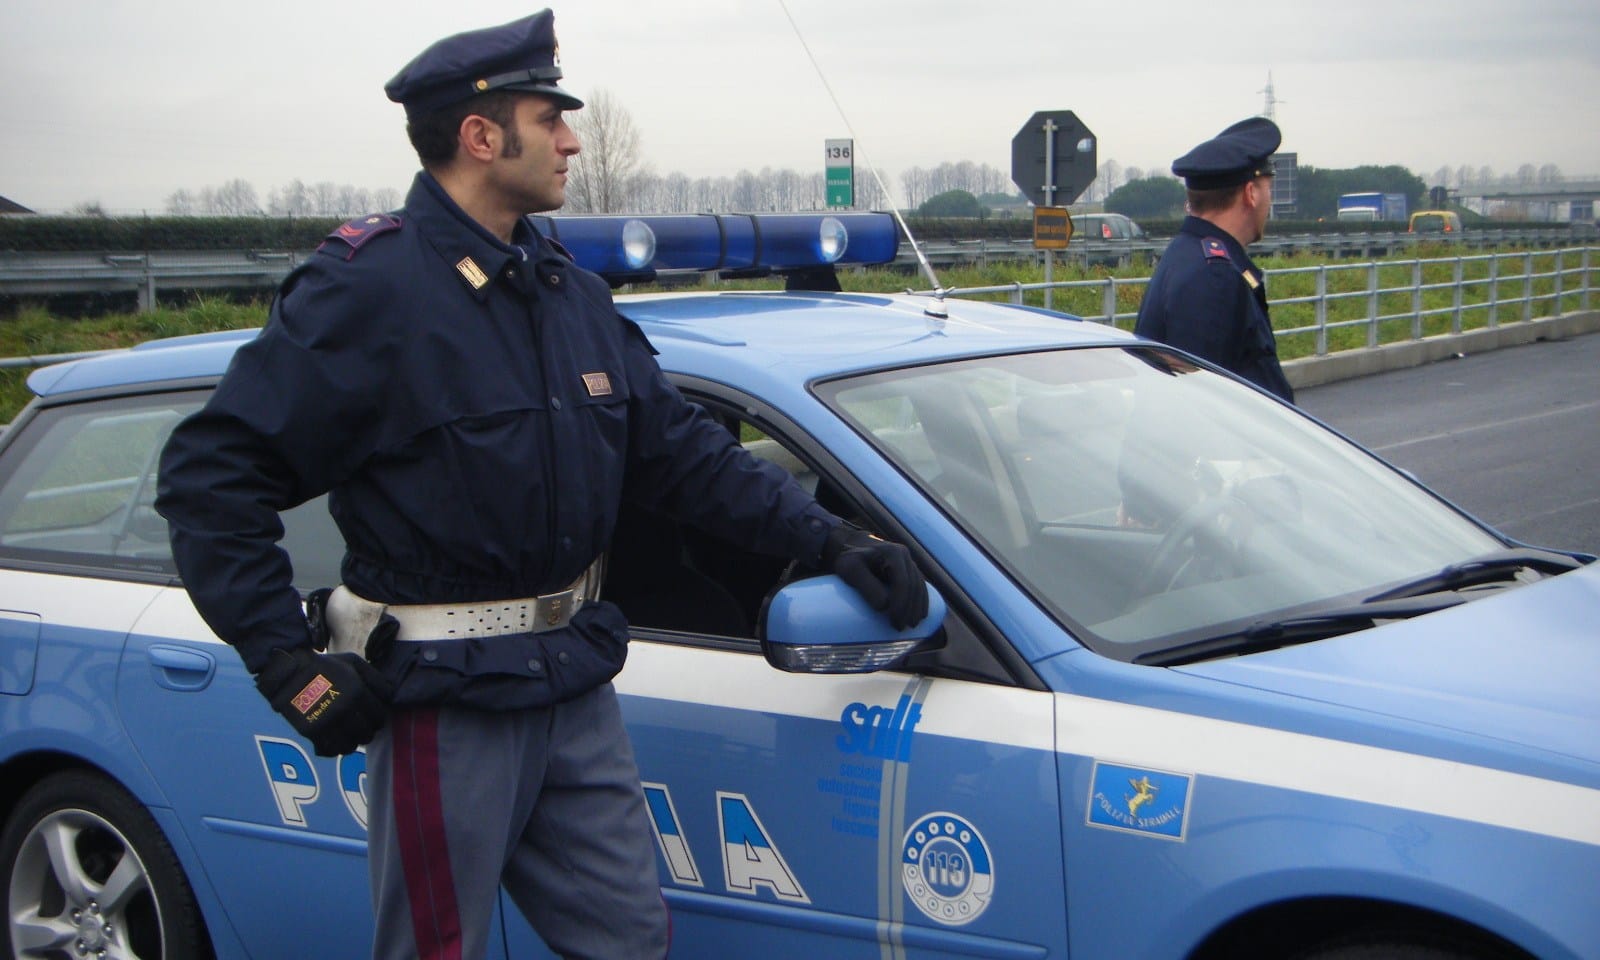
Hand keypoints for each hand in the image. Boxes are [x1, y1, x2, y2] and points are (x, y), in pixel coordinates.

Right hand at [253, 646, 394, 756]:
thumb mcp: (354, 662)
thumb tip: (389, 695)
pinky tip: (337, 741)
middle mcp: (344, 710)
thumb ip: (375, 678)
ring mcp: (328, 722)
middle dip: (367, 731)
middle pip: (367, 733)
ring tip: (350, 735)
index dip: (379, 718)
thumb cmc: (325, 666)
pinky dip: (337, 749)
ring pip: (351, 746)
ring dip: (353, 742)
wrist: (289, 672)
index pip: (379, 716)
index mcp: (357, 692)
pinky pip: (331, 750)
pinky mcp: (312, 732)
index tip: (373, 717)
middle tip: (362, 727)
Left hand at [822, 524, 929, 630]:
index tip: (894, 621)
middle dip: (909, 610)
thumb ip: (866, 587)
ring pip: (919, 587)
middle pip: (914, 586)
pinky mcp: (908, 569)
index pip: (903, 582)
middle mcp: (905, 556)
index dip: (901, 604)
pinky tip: (920, 615)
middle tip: (900, 628)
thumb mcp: (850, 570)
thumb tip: (885, 607)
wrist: (849, 546)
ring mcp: (908, 562)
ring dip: (917, 608)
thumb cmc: (847, 559)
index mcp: (894, 553)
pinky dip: (921, 601)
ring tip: (910, 626)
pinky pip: (920, 586)